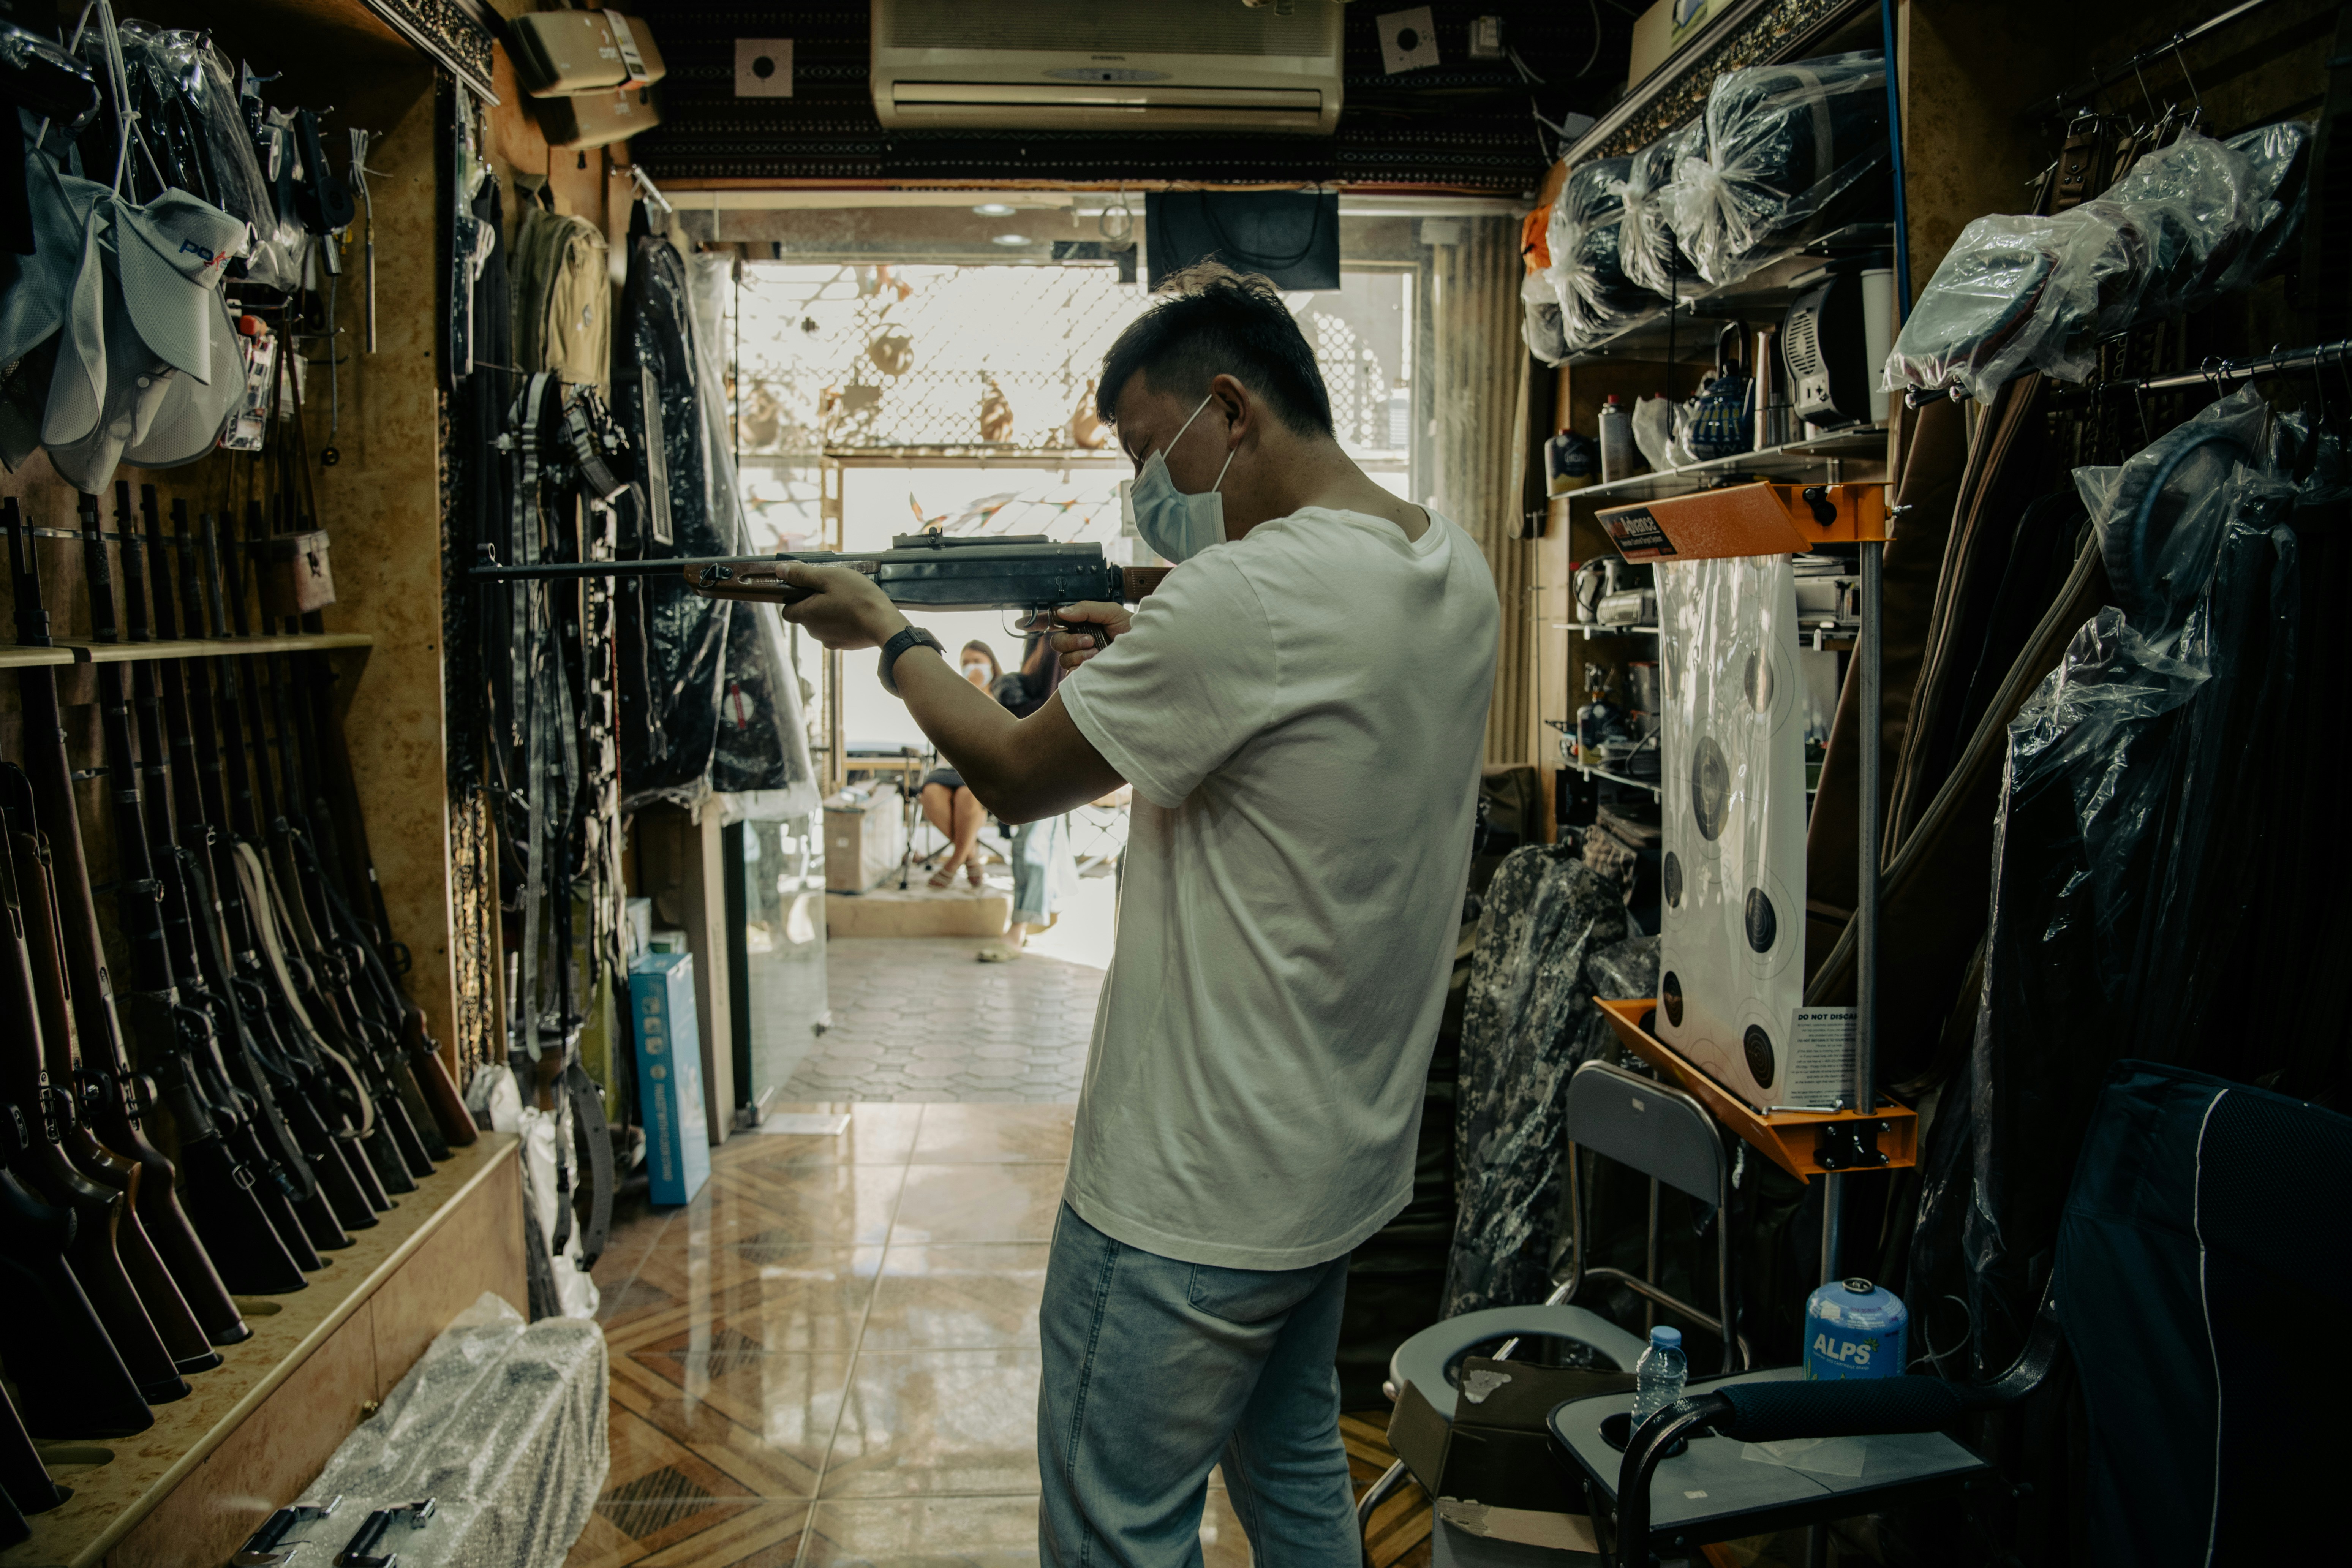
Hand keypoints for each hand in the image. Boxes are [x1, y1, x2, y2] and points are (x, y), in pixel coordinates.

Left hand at [776, 562, 908, 649]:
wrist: (884, 624)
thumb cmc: (857, 597)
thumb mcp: (828, 577)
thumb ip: (802, 574)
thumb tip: (780, 571)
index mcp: (806, 615)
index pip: (787, 610)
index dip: (794, 598)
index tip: (809, 587)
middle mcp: (814, 632)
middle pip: (806, 615)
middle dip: (814, 602)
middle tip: (833, 589)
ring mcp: (830, 641)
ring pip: (822, 623)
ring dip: (829, 612)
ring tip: (848, 599)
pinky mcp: (845, 644)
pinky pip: (837, 631)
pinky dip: (842, 622)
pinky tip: (856, 612)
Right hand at [1031, 601, 1131, 670]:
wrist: (1149, 652)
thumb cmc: (1133, 630)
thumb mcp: (1112, 612)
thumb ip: (1086, 609)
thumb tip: (1061, 612)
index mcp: (1082, 623)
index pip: (1055, 621)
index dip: (1039, 622)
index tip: (1023, 623)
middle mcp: (1079, 641)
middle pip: (1057, 641)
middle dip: (1070, 641)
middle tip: (1090, 641)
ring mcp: (1081, 659)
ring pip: (1063, 658)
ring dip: (1080, 655)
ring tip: (1099, 654)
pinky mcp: (1084, 676)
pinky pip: (1071, 673)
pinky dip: (1083, 668)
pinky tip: (1097, 665)